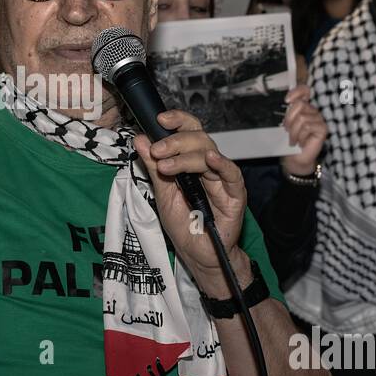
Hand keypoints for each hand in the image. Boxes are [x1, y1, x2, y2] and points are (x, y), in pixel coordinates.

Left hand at [133, 109, 246, 291]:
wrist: (197, 255)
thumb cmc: (185, 226)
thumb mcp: (162, 194)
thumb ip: (154, 167)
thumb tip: (141, 140)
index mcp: (192, 163)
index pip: (188, 132)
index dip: (176, 121)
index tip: (158, 120)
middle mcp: (209, 167)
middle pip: (199, 138)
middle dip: (175, 141)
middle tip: (157, 151)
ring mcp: (222, 179)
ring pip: (209, 153)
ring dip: (185, 155)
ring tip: (165, 165)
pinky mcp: (235, 195)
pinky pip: (231, 174)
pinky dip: (221, 164)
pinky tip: (209, 159)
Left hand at [279, 84, 326, 176]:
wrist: (295, 158)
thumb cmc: (290, 141)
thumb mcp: (286, 124)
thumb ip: (289, 112)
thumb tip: (289, 101)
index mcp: (304, 107)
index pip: (305, 90)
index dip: (297, 91)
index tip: (286, 100)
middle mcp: (313, 111)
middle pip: (299, 105)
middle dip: (289, 119)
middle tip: (287, 131)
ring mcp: (319, 119)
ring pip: (301, 118)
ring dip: (293, 131)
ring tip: (293, 140)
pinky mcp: (323, 129)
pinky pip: (308, 126)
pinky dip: (300, 136)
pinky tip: (301, 143)